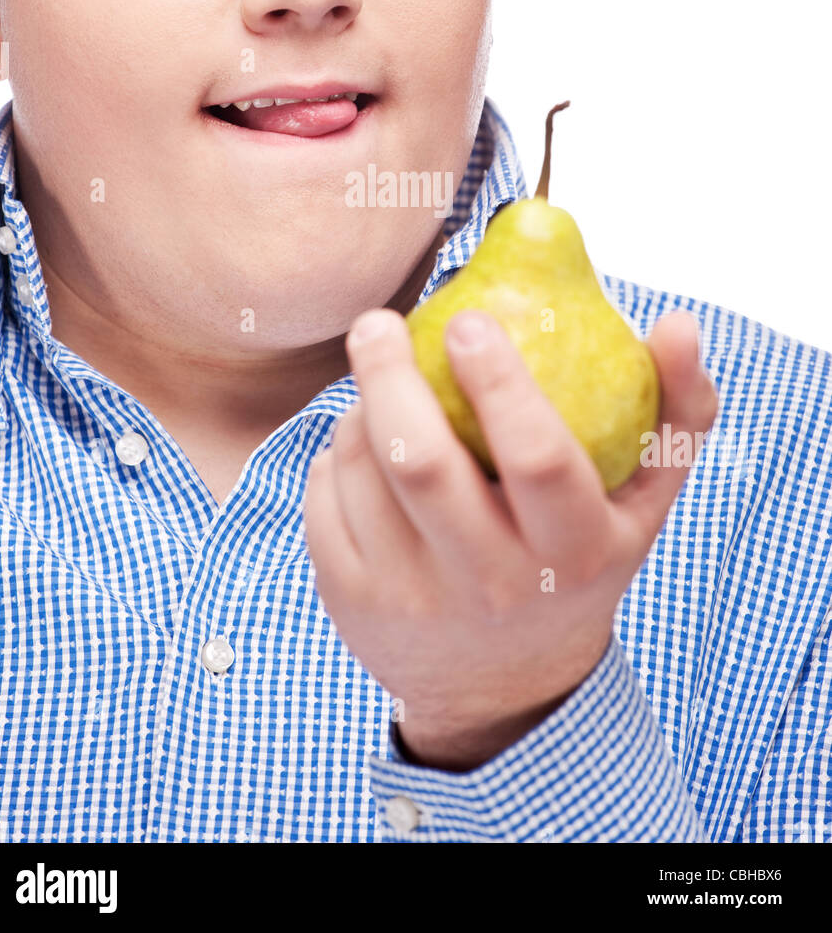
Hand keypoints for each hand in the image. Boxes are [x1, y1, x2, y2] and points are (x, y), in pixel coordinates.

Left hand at [303, 306, 717, 770]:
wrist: (505, 686)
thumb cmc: (579, 557)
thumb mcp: (643, 500)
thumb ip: (677, 410)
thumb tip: (679, 323)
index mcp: (573, 551)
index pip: (538, 457)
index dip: (501, 381)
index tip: (468, 319)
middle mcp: (492, 584)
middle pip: (423, 462)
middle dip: (390, 375)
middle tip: (379, 322)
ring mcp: (414, 600)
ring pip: (364, 471)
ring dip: (361, 408)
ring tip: (379, 381)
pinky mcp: (352, 605)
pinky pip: (326, 499)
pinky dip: (337, 454)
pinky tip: (361, 441)